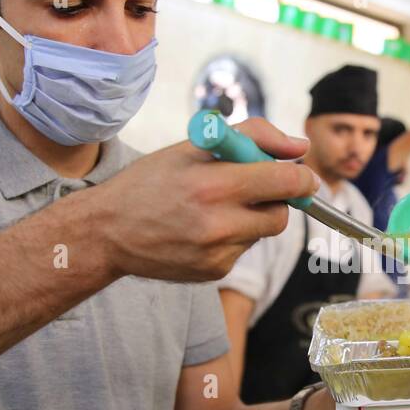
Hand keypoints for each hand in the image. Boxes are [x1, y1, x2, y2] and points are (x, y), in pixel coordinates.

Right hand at [96, 118, 317, 281]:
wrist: (107, 232)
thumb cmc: (150, 182)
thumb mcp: (193, 146)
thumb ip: (252, 138)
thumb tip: (300, 148)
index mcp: (213, 185)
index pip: (286, 182)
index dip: (302, 178)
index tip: (301, 175)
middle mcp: (217, 224)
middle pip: (281, 214)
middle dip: (277, 199)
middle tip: (255, 188)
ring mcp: (217, 253)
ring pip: (263, 233)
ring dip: (253, 217)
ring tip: (216, 207)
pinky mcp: (214, 271)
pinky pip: (242, 249)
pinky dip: (234, 237)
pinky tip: (202, 229)